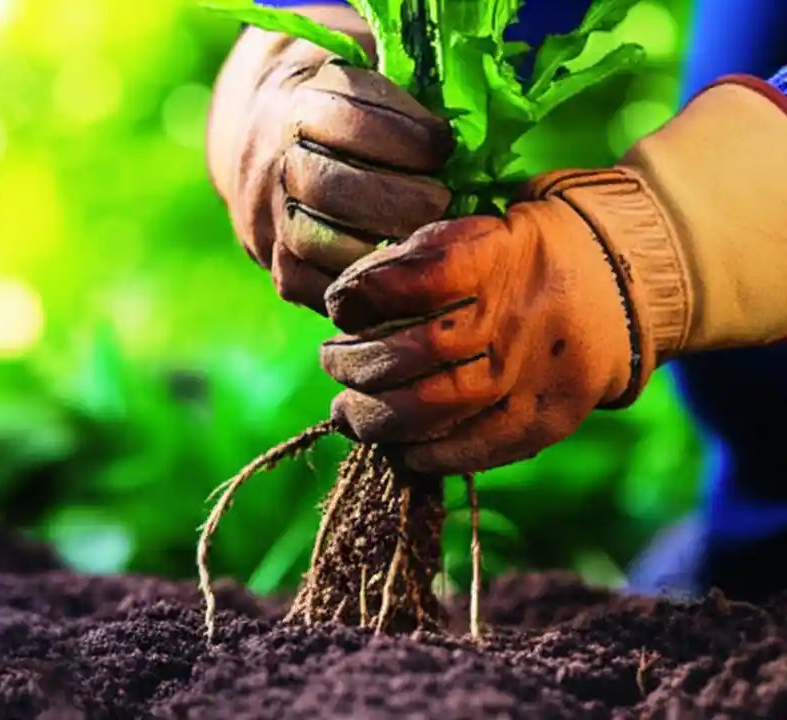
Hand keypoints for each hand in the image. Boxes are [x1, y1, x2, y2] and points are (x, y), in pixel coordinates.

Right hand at [207, 20, 453, 313]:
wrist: (266, 142)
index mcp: (301, 102)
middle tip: (444, 202)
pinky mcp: (277, 267)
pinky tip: (401, 273)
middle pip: (331, 187)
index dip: (405, 135)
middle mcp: (274, 162)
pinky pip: (314, 287)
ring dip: (381, 248)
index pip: (348, 118)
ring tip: (427, 243)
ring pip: (319, 242)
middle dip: (399, 199)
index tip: (444, 145)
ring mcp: (269, 218)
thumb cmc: (347, 108)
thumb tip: (475, 139)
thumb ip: (410, 99)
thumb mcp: (369, 79)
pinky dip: (363, 287)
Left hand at [318, 74, 786, 473]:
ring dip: (376, 416)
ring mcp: (538, 370)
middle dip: (357, 364)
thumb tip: (346, 305)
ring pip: (439, 406)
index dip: (364, 294)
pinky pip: (479, 447)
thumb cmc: (523, 253)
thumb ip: (419, 259)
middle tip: (331, 363)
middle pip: (417, 351)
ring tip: (348, 411)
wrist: (625, 278)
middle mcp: (519, 313)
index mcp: (499, 253)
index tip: (339, 304)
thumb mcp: (480, 228)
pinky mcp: (552, 414)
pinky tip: (399, 448)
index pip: (416, 277)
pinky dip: (427, 454)